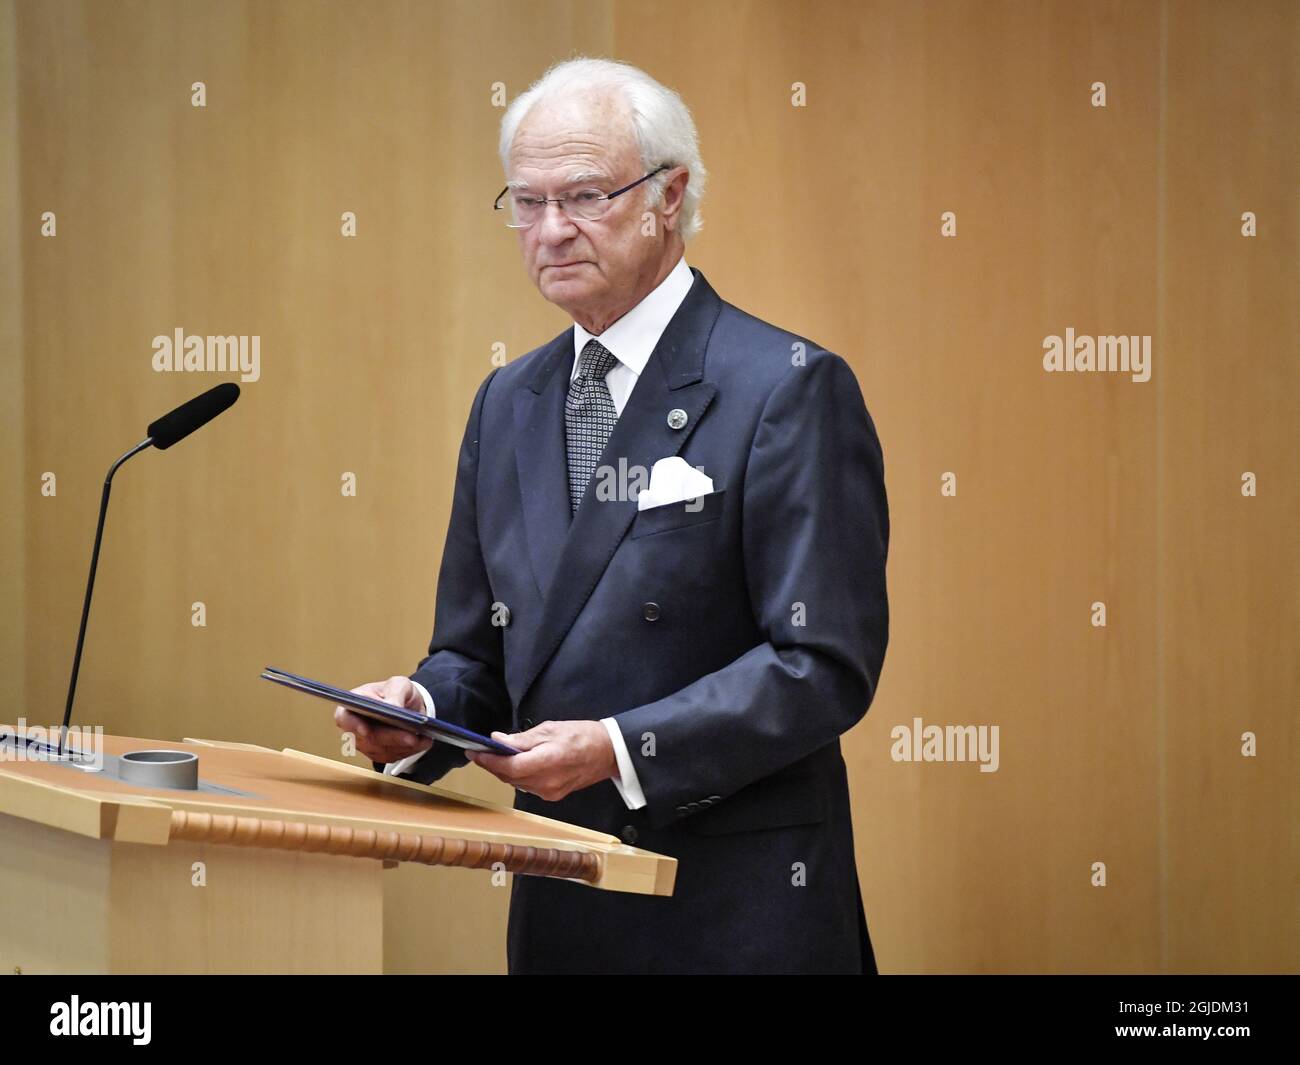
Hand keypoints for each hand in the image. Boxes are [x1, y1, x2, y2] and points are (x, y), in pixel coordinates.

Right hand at [333, 676, 432, 764]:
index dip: (352, 725)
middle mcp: (355, 727)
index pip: (344, 718)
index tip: (366, 730)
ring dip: (403, 746)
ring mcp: (367, 743)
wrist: (409, 705)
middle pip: (368, 739)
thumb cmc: (397, 692)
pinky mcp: (381, 754)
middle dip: (391, 738)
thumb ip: (394, 692)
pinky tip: (423, 742)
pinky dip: (410, 750)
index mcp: (353, 706)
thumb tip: (392, 707)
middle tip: (410, 737)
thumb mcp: (399, 684)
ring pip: (383, 750)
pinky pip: (394, 756)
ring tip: (421, 739)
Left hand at [466, 720, 617, 801]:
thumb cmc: (581, 735)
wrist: (608, 752)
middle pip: (509, 778)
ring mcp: (550, 792)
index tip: (474, 752)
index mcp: (548, 761)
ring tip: (494, 758)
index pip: (510, 767)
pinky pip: (527, 787)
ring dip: (503, 772)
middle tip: (480, 752)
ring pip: (516, 784)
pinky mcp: (553, 796)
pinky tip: (514, 766)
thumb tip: (497, 740)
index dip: (489, 761)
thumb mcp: (550, 729)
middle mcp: (547, 782)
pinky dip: (517, 777)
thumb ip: (522, 739)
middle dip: (492, 766)